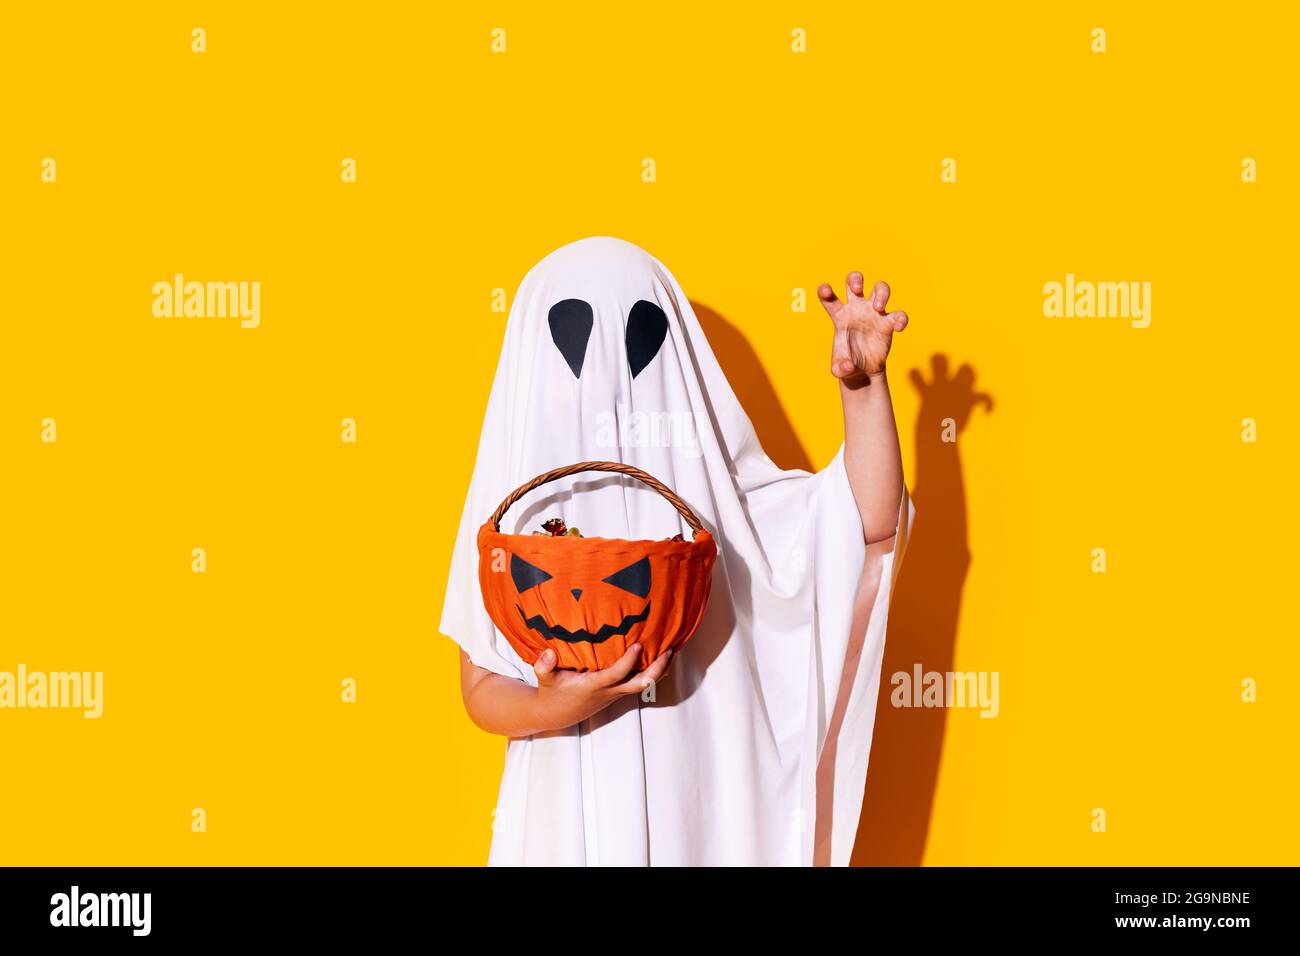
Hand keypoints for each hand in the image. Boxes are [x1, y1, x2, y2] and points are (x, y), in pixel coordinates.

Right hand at [531, 643, 671, 730]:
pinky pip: (641, 683)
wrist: (557, 714)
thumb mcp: (544, 678)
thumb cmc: (552, 692)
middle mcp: (609, 691)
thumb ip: (544, 666)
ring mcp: (616, 693)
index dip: (628, 662)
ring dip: (659, 670)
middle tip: (668, 649)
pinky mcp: (618, 692)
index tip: (638, 645)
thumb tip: (547, 653)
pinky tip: (660, 657)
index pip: (615, 675)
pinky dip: (653, 672)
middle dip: (656, 669)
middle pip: (640, 684)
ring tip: (672, 650)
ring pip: (645, 684)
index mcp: (593, 686)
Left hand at [817, 272, 908, 386]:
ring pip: (880, 289)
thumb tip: (847, 366)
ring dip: (881, 293)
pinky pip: (899, 315)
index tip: (825, 290)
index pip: (830, 298)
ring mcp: (874, 313)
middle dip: (855, 279)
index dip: (825, 291)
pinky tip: (898, 327)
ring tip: (878, 307)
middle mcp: (856, 309)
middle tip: (857, 289)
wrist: (863, 370)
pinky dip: (901, 318)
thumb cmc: (847, 363)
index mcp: (839, 316)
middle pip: (854, 281)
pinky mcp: (888, 323)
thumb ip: (840, 368)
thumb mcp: (839, 369)